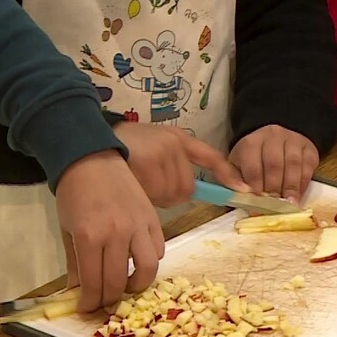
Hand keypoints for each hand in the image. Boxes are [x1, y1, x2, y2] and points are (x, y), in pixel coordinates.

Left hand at [56, 150, 164, 311]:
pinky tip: (138, 261)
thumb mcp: (67, 229)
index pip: (93, 284)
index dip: (90, 303)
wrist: (91, 159)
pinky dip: (150, 261)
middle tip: (103, 301)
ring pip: (147, 270)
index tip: (87, 308)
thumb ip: (75, 263)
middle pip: (118, 283)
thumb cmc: (74, 193)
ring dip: (137, 286)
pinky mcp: (152, 218)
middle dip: (109, 299)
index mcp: (89, 237)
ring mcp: (137, 226)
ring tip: (127, 286)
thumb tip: (78, 292)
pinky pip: (159, 249)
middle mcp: (116, 234)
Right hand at [114, 122, 248, 206]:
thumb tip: (190, 193)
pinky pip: (158, 194)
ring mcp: (163, 151)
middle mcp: (175, 143)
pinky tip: (134, 185)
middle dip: (170, 195)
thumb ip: (173, 166)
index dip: (227, 174)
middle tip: (148, 187)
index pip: (210, 156)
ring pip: (172, 194)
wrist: (94, 140)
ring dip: (156, 198)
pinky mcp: (149, 162)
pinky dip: (147, 197)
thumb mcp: (154, 147)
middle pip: (187, 188)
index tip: (242, 189)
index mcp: (178, 138)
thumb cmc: (124, 149)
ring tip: (138, 184)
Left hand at [228, 125, 318, 204]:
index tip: (258, 203)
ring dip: (291, 187)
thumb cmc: (253, 161)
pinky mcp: (308, 147)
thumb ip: (233, 180)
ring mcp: (292, 139)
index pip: (253, 166)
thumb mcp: (237, 167)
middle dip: (274, 188)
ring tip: (289, 205)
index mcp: (251, 142)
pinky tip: (298, 195)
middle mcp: (272, 136)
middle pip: (274, 165)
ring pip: (293, 164)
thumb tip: (240, 194)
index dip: (256, 187)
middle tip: (275, 206)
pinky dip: (303, 183)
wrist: (273, 144)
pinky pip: (308, 166)